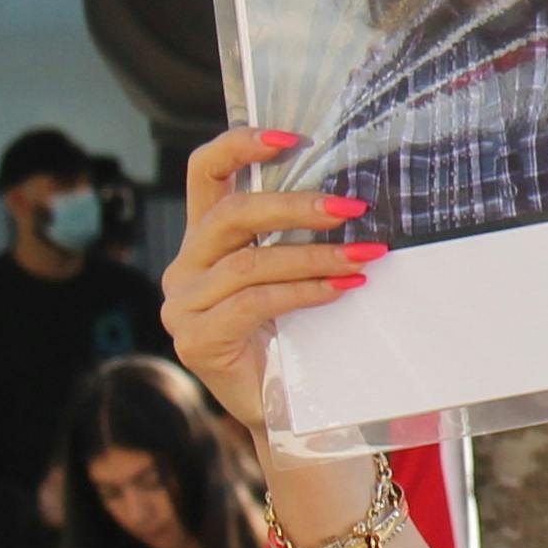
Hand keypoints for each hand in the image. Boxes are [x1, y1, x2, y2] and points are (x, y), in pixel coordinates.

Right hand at [161, 128, 370, 431]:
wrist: (283, 410)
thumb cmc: (293, 335)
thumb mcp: (290, 275)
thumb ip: (296, 238)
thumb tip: (353, 197)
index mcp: (204, 239)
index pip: (204, 172)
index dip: (241, 145)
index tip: (292, 136)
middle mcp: (184, 266)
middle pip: (232, 215)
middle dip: (295, 206)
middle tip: (351, 207)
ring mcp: (183, 304)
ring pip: (249, 263)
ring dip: (314, 255)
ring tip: (364, 255)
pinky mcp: (196, 340)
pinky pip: (254, 303)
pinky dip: (304, 291)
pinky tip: (342, 287)